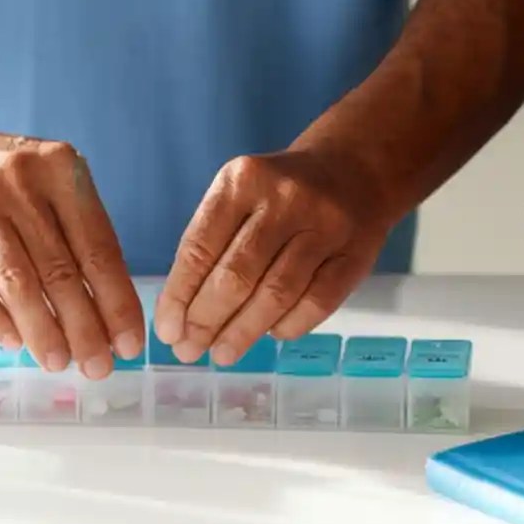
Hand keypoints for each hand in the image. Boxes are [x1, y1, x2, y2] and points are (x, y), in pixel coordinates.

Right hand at [0, 121, 142, 378]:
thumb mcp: (43, 184)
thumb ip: (74, 233)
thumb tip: (109, 309)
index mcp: (60, 170)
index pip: (100, 248)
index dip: (118, 301)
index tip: (130, 343)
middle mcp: (21, 183)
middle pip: (62, 270)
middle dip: (86, 328)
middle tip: (99, 367)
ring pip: (19, 282)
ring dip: (43, 330)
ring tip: (58, 363)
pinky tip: (12, 342)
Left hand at [154, 149, 398, 365]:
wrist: (356, 169)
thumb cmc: (281, 193)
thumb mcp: (240, 195)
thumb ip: (213, 244)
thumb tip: (182, 316)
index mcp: (242, 180)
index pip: (200, 247)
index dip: (179, 296)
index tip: (167, 332)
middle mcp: (284, 200)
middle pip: (237, 275)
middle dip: (206, 321)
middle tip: (190, 350)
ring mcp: (325, 228)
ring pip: (276, 294)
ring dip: (243, 332)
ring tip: (222, 354)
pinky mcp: (356, 256)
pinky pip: (317, 304)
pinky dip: (288, 326)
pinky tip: (270, 334)